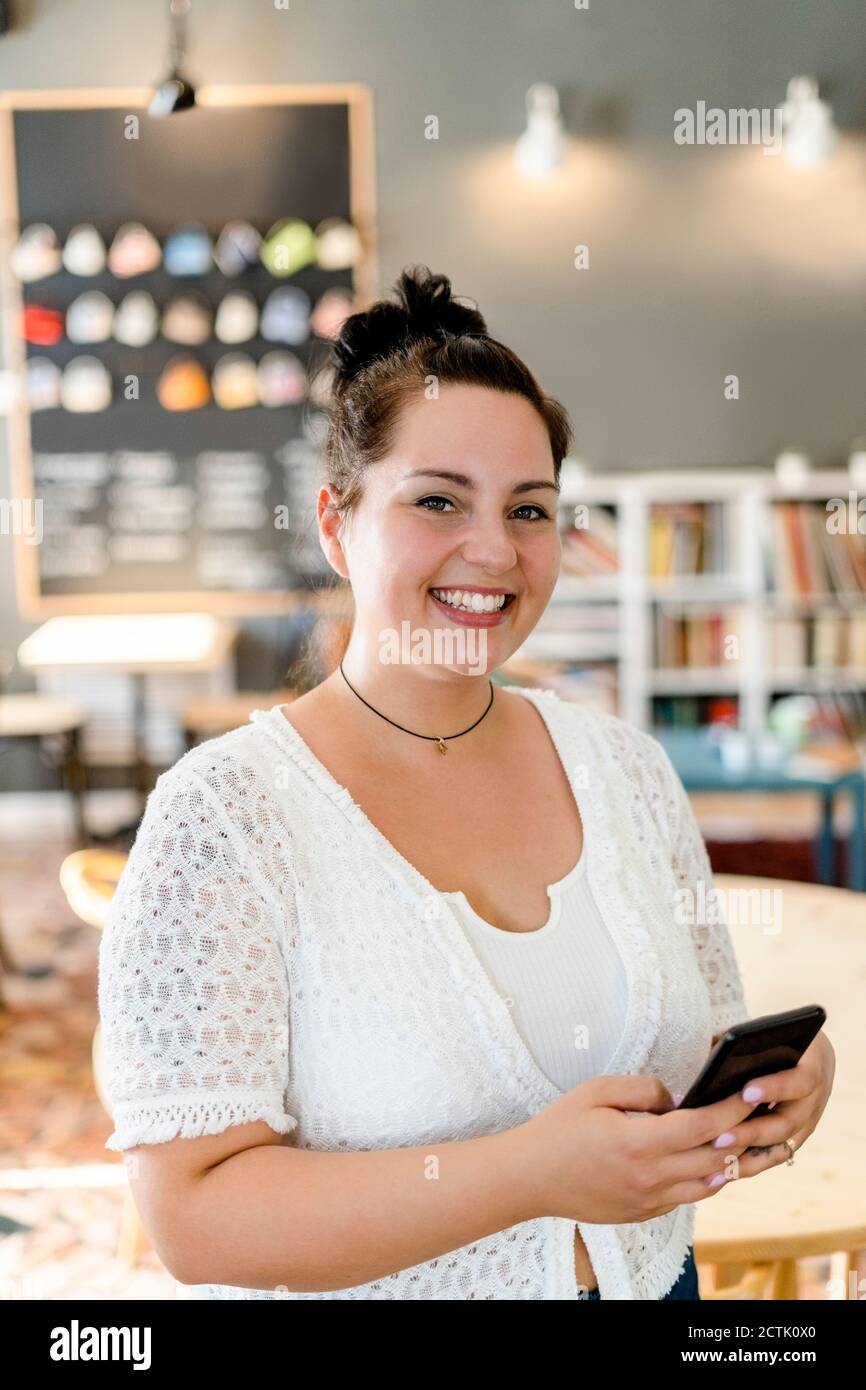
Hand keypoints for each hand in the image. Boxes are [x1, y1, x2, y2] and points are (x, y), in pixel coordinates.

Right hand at [521, 1073, 759, 1225]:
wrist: (530, 1178)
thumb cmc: (559, 1128)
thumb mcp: (596, 1091)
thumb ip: (643, 1089)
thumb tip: (677, 1098)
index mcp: (639, 1142)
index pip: (702, 1126)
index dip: (731, 1110)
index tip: (749, 1094)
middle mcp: (651, 1177)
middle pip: (715, 1159)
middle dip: (742, 1136)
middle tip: (762, 1115)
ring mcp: (649, 1200)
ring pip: (708, 1184)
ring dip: (732, 1163)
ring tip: (752, 1143)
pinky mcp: (644, 1213)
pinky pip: (688, 1197)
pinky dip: (708, 1180)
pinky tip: (715, 1164)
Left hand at [703, 1029, 835, 1186]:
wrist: (805, 1056)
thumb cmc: (775, 1039)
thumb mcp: (766, 1036)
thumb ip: (743, 1047)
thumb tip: (709, 1059)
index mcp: (813, 1068)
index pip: (799, 1081)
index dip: (774, 1089)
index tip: (745, 1093)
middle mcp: (815, 1102)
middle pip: (786, 1124)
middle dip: (751, 1132)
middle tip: (718, 1138)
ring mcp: (807, 1126)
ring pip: (779, 1149)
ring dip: (746, 1158)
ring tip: (713, 1162)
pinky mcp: (794, 1142)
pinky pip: (771, 1159)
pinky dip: (746, 1167)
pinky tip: (719, 1173)